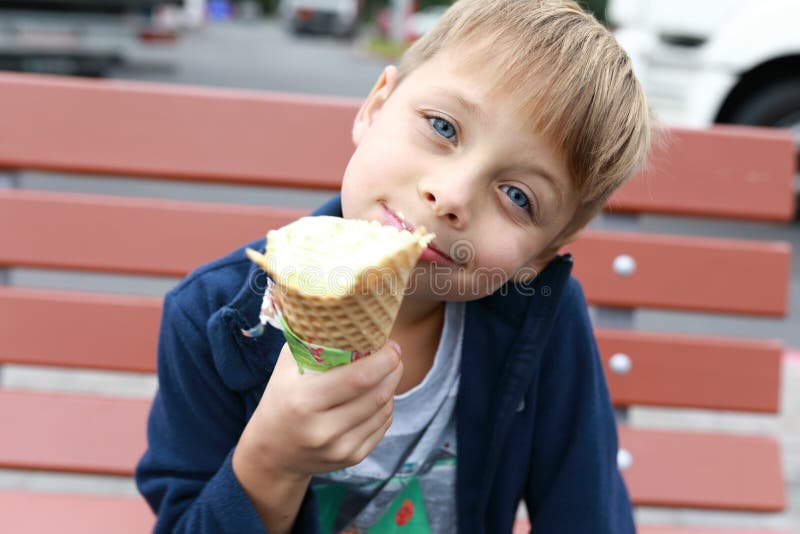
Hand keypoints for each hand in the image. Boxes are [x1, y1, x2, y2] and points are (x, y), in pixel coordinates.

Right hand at [236, 338, 402, 478]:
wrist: (272, 453)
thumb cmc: (281, 397)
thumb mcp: (287, 367)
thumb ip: (312, 340)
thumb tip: (343, 310)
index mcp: (305, 401)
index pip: (359, 379)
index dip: (384, 359)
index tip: (391, 344)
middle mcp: (322, 429)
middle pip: (377, 394)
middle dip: (393, 369)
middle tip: (394, 354)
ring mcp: (339, 448)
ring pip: (384, 410)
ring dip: (391, 387)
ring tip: (386, 371)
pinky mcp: (352, 459)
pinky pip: (382, 426)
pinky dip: (385, 407)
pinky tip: (377, 396)